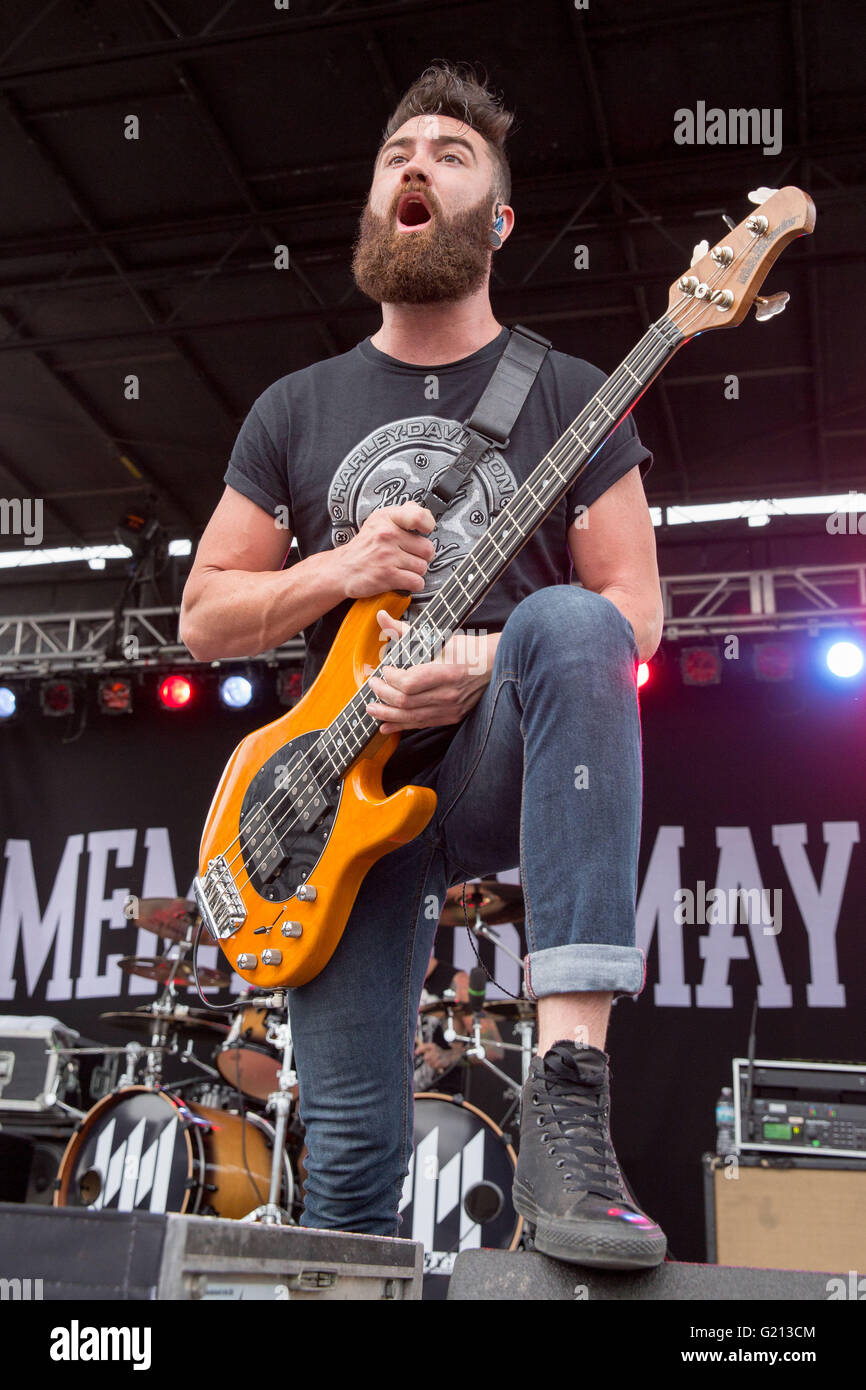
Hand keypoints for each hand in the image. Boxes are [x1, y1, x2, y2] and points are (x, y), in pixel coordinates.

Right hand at [336, 502, 436, 599]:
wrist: (342, 569)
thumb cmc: (363, 547)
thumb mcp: (378, 522)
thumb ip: (401, 514)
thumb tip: (421, 510)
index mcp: (387, 518)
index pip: (419, 516)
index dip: (428, 526)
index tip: (424, 532)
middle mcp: (387, 534)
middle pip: (427, 548)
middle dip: (422, 557)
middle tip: (411, 558)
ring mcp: (387, 555)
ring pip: (422, 567)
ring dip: (416, 572)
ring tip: (403, 569)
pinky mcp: (387, 575)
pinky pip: (416, 582)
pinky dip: (413, 585)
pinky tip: (403, 580)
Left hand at [366, 612, 500, 734]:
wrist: (495, 665)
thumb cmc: (468, 650)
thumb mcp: (438, 637)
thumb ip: (405, 631)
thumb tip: (382, 617)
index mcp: (446, 672)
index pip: (408, 683)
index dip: (390, 678)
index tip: (384, 671)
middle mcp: (448, 694)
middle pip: (405, 701)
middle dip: (383, 695)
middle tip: (372, 686)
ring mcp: (450, 709)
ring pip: (410, 717)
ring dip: (387, 714)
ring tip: (371, 709)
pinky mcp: (451, 717)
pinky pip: (421, 724)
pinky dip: (401, 725)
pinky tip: (386, 725)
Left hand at [415, 1041, 450, 1072]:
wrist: (449, 1055)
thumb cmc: (437, 1052)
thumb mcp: (431, 1047)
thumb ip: (423, 1048)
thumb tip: (415, 1052)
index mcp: (432, 1045)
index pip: (424, 1046)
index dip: (419, 1049)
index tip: (416, 1053)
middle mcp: (436, 1050)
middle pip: (426, 1057)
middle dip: (426, 1059)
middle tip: (429, 1058)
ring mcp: (439, 1056)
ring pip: (429, 1063)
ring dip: (431, 1063)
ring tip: (434, 1061)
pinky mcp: (442, 1062)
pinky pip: (434, 1066)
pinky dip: (434, 1066)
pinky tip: (437, 1063)